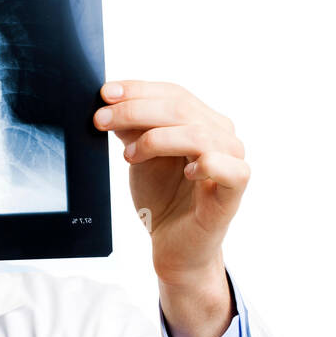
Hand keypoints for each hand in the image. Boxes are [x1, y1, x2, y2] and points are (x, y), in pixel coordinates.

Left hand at [93, 80, 247, 336]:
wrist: (172, 246)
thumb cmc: (162, 198)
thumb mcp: (139, 155)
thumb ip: (131, 129)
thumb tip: (108, 100)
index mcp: (201, 121)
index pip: (173, 93)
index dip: (138, 89)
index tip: (104, 93)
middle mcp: (221, 135)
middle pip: (181, 109)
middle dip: (135, 111)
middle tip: (101, 120)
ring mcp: (231, 161)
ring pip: (199, 134)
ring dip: (157, 139)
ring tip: (129, 156)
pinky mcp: (234, 192)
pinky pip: (231, 170)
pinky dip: (208, 165)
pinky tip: (187, 171)